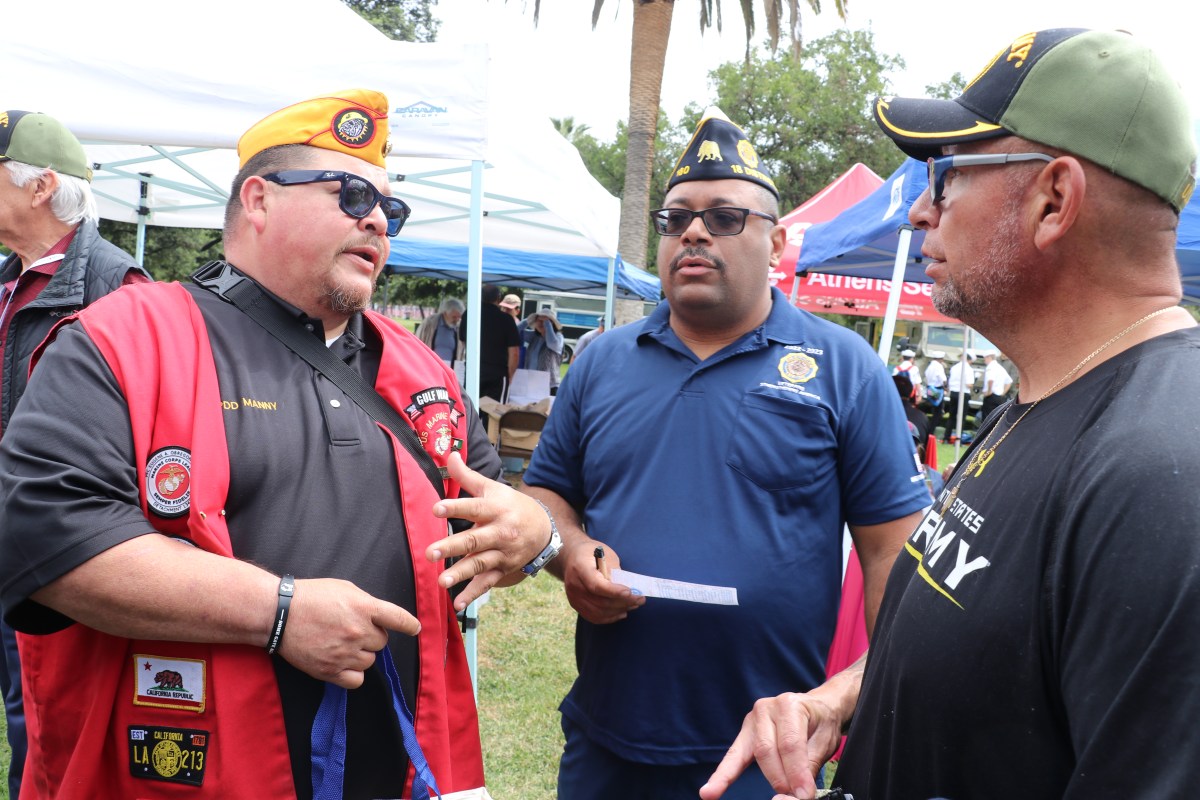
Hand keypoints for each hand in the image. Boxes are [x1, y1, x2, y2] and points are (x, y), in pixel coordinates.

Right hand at [279, 578, 418, 689]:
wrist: (279, 614)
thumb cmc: (311, 596)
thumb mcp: (344, 588)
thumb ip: (366, 603)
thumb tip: (379, 616)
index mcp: (364, 607)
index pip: (398, 619)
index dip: (410, 625)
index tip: (414, 629)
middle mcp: (358, 631)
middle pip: (382, 642)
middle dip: (372, 636)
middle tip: (352, 629)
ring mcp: (345, 653)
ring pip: (370, 661)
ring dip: (362, 654)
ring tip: (342, 643)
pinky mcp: (330, 671)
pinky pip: (357, 680)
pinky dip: (354, 674)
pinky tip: (344, 663)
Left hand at [426, 452, 554, 608]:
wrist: (543, 528)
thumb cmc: (509, 505)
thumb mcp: (491, 488)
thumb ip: (467, 476)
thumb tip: (449, 453)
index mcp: (495, 509)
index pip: (473, 507)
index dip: (455, 508)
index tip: (436, 509)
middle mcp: (499, 532)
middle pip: (474, 540)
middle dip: (452, 547)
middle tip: (430, 553)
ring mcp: (502, 553)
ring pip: (480, 563)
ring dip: (460, 573)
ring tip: (441, 580)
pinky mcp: (502, 569)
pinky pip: (487, 583)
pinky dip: (473, 594)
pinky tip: (457, 604)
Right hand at [559, 539, 642, 623]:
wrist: (570, 557)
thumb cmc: (591, 552)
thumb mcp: (605, 554)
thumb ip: (614, 571)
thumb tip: (628, 589)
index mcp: (580, 568)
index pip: (596, 585)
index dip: (614, 591)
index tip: (630, 592)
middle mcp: (574, 585)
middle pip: (600, 601)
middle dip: (623, 602)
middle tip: (640, 599)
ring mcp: (573, 598)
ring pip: (599, 612)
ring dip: (619, 610)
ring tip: (634, 605)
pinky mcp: (576, 605)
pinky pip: (594, 617)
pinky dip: (610, 617)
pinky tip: (622, 612)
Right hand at [699, 687, 848, 799]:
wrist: (817, 708)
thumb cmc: (821, 723)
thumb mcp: (825, 741)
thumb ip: (809, 765)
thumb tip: (800, 793)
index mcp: (789, 704)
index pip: (790, 743)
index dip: (796, 772)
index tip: (804, 794)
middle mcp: (766, 708)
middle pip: (768, 750)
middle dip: (781, 778)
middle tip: (794, 796)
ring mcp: (752, 720)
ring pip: (753, 756)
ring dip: (769, 778)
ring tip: (783, 793)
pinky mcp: (745, 734)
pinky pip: (732, 758)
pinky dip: (722, 776)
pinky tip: (709, 792)